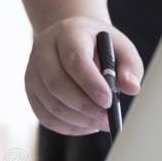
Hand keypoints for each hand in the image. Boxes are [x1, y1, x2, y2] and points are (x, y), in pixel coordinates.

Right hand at [25, 16, 143, 134]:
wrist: (69, 38)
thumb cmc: (97, 44)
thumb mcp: (119, 46)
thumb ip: (129, 65)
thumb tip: (131, 88)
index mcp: (67, 33)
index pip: (73, 59)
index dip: (90, 83)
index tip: (108, 101)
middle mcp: (43, 51)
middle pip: (56, 84)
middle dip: (84, 106)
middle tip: (107, 119)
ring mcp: (32, 72)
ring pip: (51, 105)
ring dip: (78, 120)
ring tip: (101, 123)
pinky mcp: (30, 91)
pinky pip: (46, 117)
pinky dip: (68, 127)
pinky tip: (87, 125)